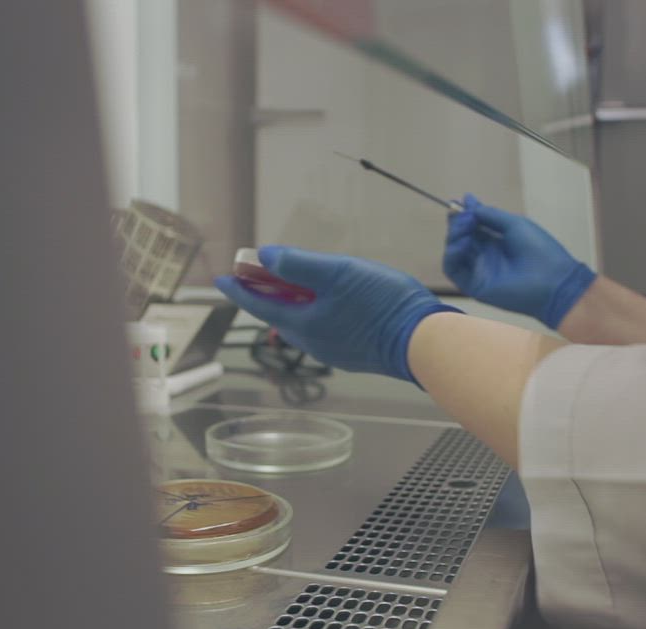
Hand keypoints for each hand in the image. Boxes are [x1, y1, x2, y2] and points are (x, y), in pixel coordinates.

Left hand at [214, 246, 459, 382]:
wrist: (424, 342)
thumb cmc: (382, 304)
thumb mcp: (337, 273)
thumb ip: (298, 265)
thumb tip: (266, 256)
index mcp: (303, 324)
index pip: (259, 305)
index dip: (239, 289)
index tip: (221, 278)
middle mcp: (313, 343)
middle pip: (279, 315)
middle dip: (268, 293)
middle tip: (261, 272)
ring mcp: (334, 351)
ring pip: (302, 323)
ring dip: (294, 302)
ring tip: (298, 283)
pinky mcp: (355, 354)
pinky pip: (323, 330)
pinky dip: (316, 312)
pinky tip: (332, 300)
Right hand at [444, 194, 595, 328]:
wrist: (552, 281)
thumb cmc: (539, 250)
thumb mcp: (514, 224)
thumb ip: (489, 215)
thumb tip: (467, 200)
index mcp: (496, 242)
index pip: (472, 227)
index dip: (464, 215)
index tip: (457, 202)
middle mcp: (484, 255)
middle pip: (460, 238)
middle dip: (458, 223)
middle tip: (465, 216)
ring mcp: (478, 271)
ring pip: (454, 252)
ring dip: (454, 236)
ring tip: (466, 227)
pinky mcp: (473, 286)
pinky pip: (453, 269)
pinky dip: (452, 255)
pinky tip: (462, 244)